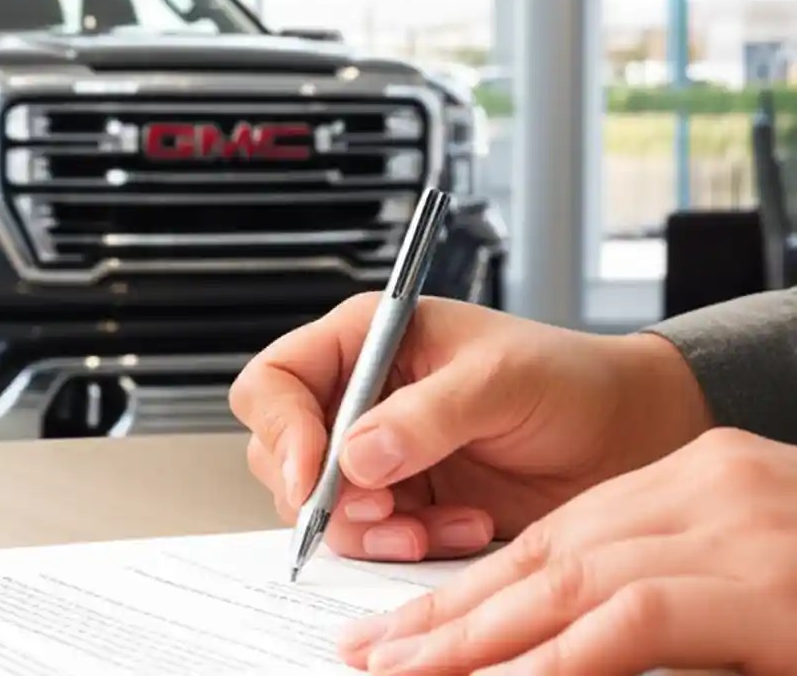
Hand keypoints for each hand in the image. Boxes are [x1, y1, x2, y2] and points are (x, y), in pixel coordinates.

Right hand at [229, 294, 713, 560]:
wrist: (626, 440)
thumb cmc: (571, 381)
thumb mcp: (501, 381)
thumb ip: (427, 414)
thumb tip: (356, 454)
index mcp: (368, 341)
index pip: (278, 379)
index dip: (282, 428)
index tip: (314, 474)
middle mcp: (360, 396)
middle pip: (282, 451)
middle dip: (324, 493)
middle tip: (380, 509)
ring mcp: (377, 453)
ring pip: (320, 505)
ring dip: (370, 528)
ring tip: (432, 526)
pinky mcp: (402, 501)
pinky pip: (368, 536)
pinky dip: (404, 544)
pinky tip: (460, 528)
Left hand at [340, 428, 796, 674]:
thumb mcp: (736, 580)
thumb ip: (651, 600)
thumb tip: (547, 647)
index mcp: (696, 478)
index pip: (555, 533)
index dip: (472, 585)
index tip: (407, 627)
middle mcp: (711, 484)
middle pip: (547, 553)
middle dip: (454, 613)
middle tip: (376, 654)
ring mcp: (742, 525)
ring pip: (574, 580)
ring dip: (481, 637)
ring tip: (406, 672)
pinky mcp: (769, 581)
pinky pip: (637, 619)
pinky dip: (563, 656)